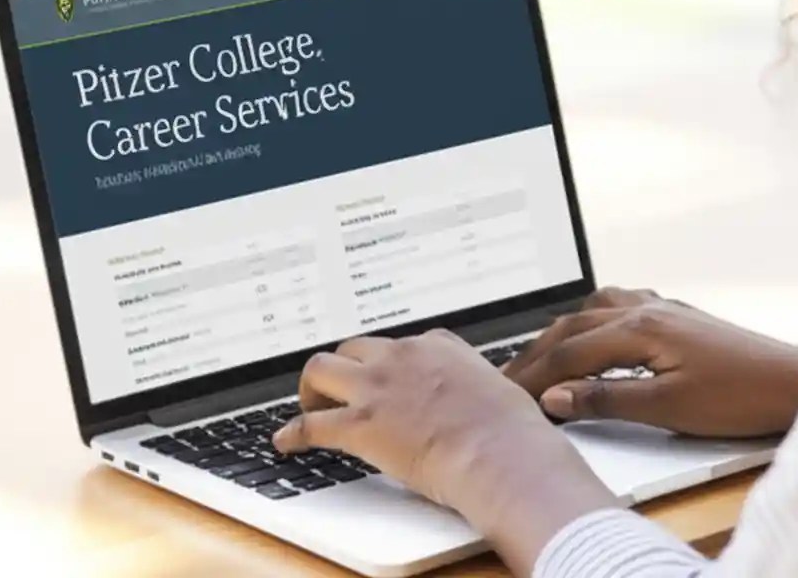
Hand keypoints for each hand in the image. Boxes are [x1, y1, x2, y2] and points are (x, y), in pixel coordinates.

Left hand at [273, 329, 616, 575]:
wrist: (501, 454)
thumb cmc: (512, 431)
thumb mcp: (501, 391)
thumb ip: (480, 389)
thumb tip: (485, 402)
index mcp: (438, 347)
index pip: (402, 344)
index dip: (389, 362)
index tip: (385, 376)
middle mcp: (402, 358)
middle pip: (354, 347)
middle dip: (344, 367)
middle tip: (340, 390)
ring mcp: (377, 389)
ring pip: (321, 368)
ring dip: (311, 387)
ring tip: (310, 405)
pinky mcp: (360, 425)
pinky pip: (310, 424)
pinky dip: (292, 433)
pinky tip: (285, 441)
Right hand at [503, 287, 797, 436]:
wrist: (794, 383)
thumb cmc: (740, 397)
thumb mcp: (668, 407)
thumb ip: (606, 399)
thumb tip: (554, 397)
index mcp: (639, 328)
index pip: (568, 354)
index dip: (533, 379)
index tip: (508, 398)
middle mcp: (646, 309)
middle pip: (573, 327)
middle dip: (537, 354)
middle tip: (509, 380)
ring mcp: (663, 308)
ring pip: (594, 309)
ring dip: (563, 332)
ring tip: (542, 356)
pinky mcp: (679, 316)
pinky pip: (620, 305)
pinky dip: (594, 318)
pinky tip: (597, 330)